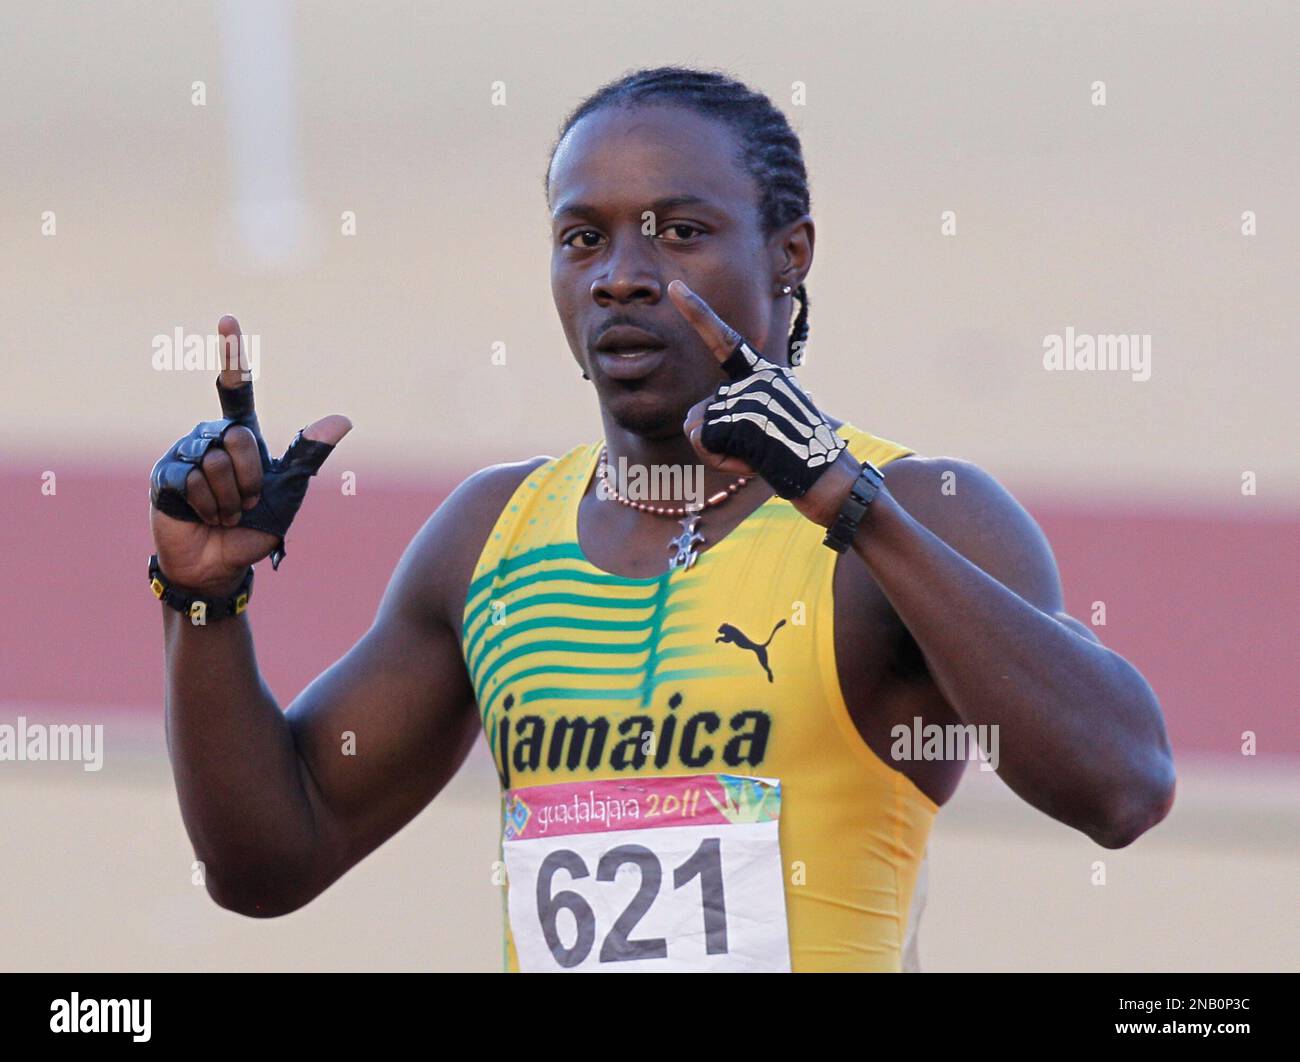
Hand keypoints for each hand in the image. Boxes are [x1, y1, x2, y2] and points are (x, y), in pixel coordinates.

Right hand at [148, 315, 351, 593]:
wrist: (222, 564)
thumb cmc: (256, 527)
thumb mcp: (289, 489)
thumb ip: (309, 452)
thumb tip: (344, 419)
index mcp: (241, 436)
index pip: (235, 389)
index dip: (232, 356)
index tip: (228, 321)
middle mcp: (210, 438)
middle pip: (238, 437)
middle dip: (249, 477)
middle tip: (245, 501)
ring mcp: (184, 455)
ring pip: (215, 461)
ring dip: (228, 497)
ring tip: (224, 512)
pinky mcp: (164, 476)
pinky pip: (192, 480)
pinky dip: (206, 506)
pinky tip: (202, 517)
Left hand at [669, 279, 861, 526]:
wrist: (830, 481)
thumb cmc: (795, 461)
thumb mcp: (766, 427)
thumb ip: (735, 415)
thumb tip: (693, 427)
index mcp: (765, 375)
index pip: (725, 341)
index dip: (698, 314)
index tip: (675, 288)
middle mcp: (760, 377)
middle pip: (701, 409)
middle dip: (716, 443)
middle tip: (758, 456)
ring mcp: (756, 394)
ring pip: (699, 427)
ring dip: (719, 455)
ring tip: (760, 460)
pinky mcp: (749, 416)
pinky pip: (705, 442)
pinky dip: (720, 462)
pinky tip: (753, 467)